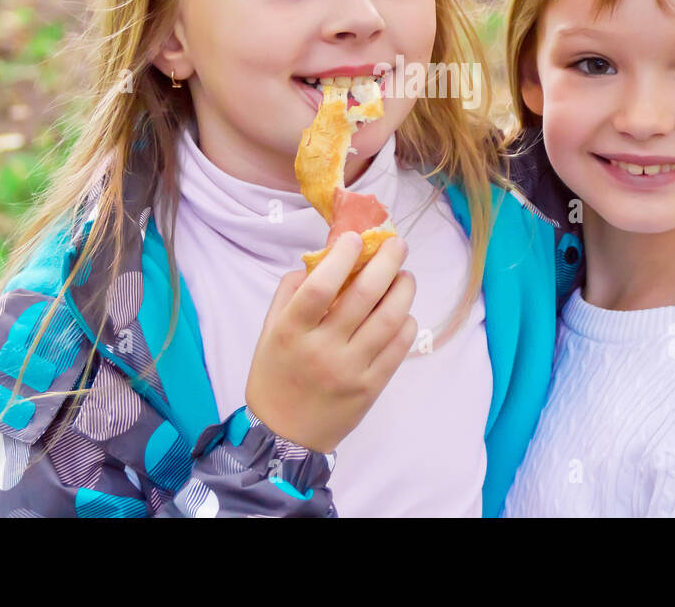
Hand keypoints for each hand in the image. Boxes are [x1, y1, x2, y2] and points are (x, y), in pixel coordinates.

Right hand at [244, 231, 416, 453]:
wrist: (285, 437)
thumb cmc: (275, 375)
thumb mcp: (268, 331)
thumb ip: (291, 292)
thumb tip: (325, 259)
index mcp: (291, 332)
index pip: (320, 287)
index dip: (341, 257)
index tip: (355, 238)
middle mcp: (322, 349)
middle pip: (363, 296)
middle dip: (386, 262)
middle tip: (397, 245)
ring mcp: (350, 370)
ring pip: (389, 319)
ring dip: (404, 289)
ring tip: (406, 276)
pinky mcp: (371, 388)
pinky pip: (399, 347)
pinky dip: (406, 322)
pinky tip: (403, 311)